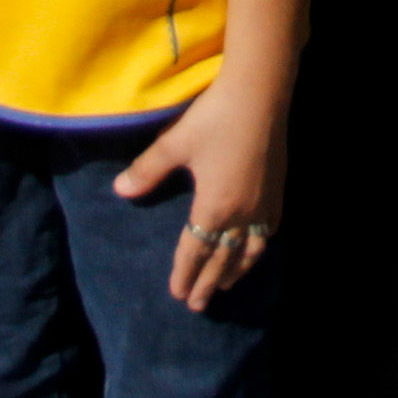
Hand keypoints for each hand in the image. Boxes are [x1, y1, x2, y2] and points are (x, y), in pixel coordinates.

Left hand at [114, 76, 285, 310]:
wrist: (260, 93)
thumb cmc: (214, 117)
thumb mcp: (175, 144)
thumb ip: (147, 171)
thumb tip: (119, 191)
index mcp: (214, 206)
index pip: (195, 250)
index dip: (185, 274)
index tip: (177, 294)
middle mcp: (241, 213)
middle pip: (223, 259)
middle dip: (208, 283)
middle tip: (198, 305)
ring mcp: (263, 203)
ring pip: (249, 250)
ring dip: (235, 271)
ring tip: (225, 286)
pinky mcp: (278, 190)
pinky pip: (269, 231)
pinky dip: (259, 248)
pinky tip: (256, 250)